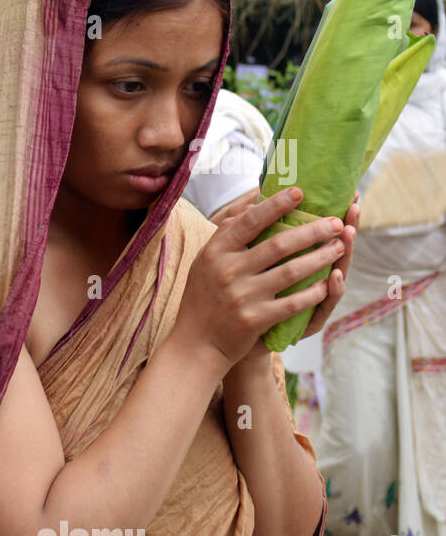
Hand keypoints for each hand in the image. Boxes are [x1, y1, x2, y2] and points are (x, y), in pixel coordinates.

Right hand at [173, 186, 351, 371]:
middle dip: (313, 230)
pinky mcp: (254, 319)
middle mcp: (227, 271)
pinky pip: (294, 303)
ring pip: (292, 271)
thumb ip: (226, 235)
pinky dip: (315, 292)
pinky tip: (330, 283)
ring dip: (321, 258)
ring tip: (340, 247)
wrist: (196, 343)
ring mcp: (242, 296)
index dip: (276, 205)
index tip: (300, 192)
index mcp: (215, 252)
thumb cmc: (204, 298)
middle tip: (336, 222)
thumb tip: (251, 205)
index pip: (249, 221)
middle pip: (279, 244)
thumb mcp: (205, 262)